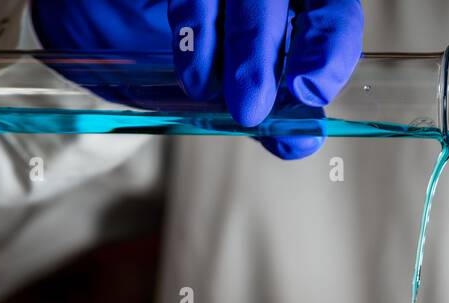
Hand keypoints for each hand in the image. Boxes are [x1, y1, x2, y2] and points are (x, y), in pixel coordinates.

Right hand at [31, 0, 363, 158]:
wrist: (115, 23)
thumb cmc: (199, 54)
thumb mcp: (239, 87)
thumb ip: (273, 113)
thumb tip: (300, 142)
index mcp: (297, 5)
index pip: (333, 12)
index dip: (330, 47)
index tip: (310, 90)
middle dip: (266, 53)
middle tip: (251, 107)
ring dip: (236, 46)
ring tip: (217, 96)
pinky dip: (195, 30)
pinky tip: (193, 74)